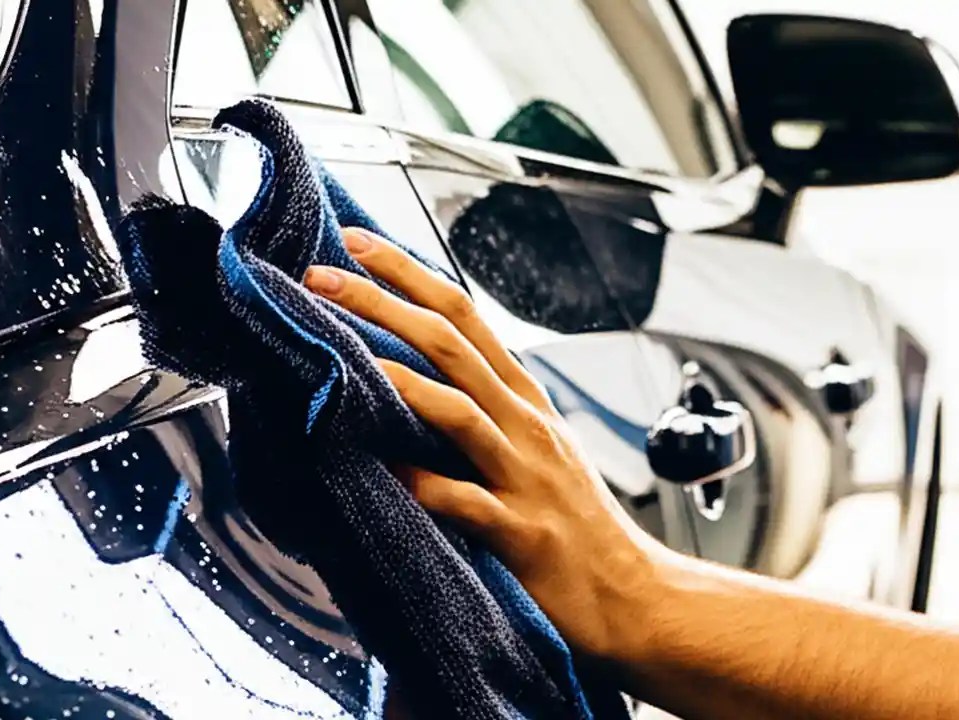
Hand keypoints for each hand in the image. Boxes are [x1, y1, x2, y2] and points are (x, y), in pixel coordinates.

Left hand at [302, 228, 668, 663]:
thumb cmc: (576, 525)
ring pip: (458, 409)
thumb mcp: (536, 447)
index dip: (409, 274)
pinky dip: (424, 484)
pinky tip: (384, 472)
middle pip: (451, 343)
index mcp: (524, 398)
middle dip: (383, 302)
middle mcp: (525, 425)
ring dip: (396, 377)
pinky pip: (465, 502)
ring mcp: (525, 476)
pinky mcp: (522, 533)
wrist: (636, 597)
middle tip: (322, 274)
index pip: (464, 314)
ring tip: (340, 353)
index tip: (358, 241)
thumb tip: (422, 373)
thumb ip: (487, 407)